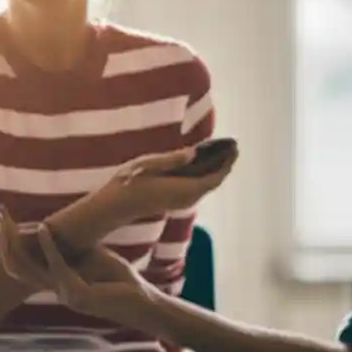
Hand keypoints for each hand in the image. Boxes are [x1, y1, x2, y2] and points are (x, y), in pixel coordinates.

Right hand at [0, 212, 159, 329]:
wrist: (142, 302)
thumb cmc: (119, 280)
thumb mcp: (90, 257)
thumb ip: (70, 247)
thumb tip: (53, 225)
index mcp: (56, 283)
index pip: (21, 265)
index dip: (8, 243)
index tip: (5, 218)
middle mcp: (56, 290)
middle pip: (16, 266)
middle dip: (4, 239)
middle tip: (1, 214)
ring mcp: (65, 294)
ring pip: (28, 268)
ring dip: (18, 240)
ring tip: (12, 220)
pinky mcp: (78, 293)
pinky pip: (56, 265)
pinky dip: (48, 244)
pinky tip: (44, 228)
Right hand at [103, 145, 238, 222]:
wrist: (117, 205)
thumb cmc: (131, 182)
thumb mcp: (149, 165)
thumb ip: (173, 159)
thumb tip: (194, 153)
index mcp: (186, 189)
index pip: (215, 176)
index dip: (227, 161)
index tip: (235, 146)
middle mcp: (189, 198)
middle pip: (214, 181)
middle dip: (224, 164)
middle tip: (232, 146)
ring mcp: (183, 201)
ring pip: (207, 184)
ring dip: (215, 169)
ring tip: (221, 151)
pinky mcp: (177, 200)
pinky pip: (199, 186)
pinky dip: (206, 174)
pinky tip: (203, 163)